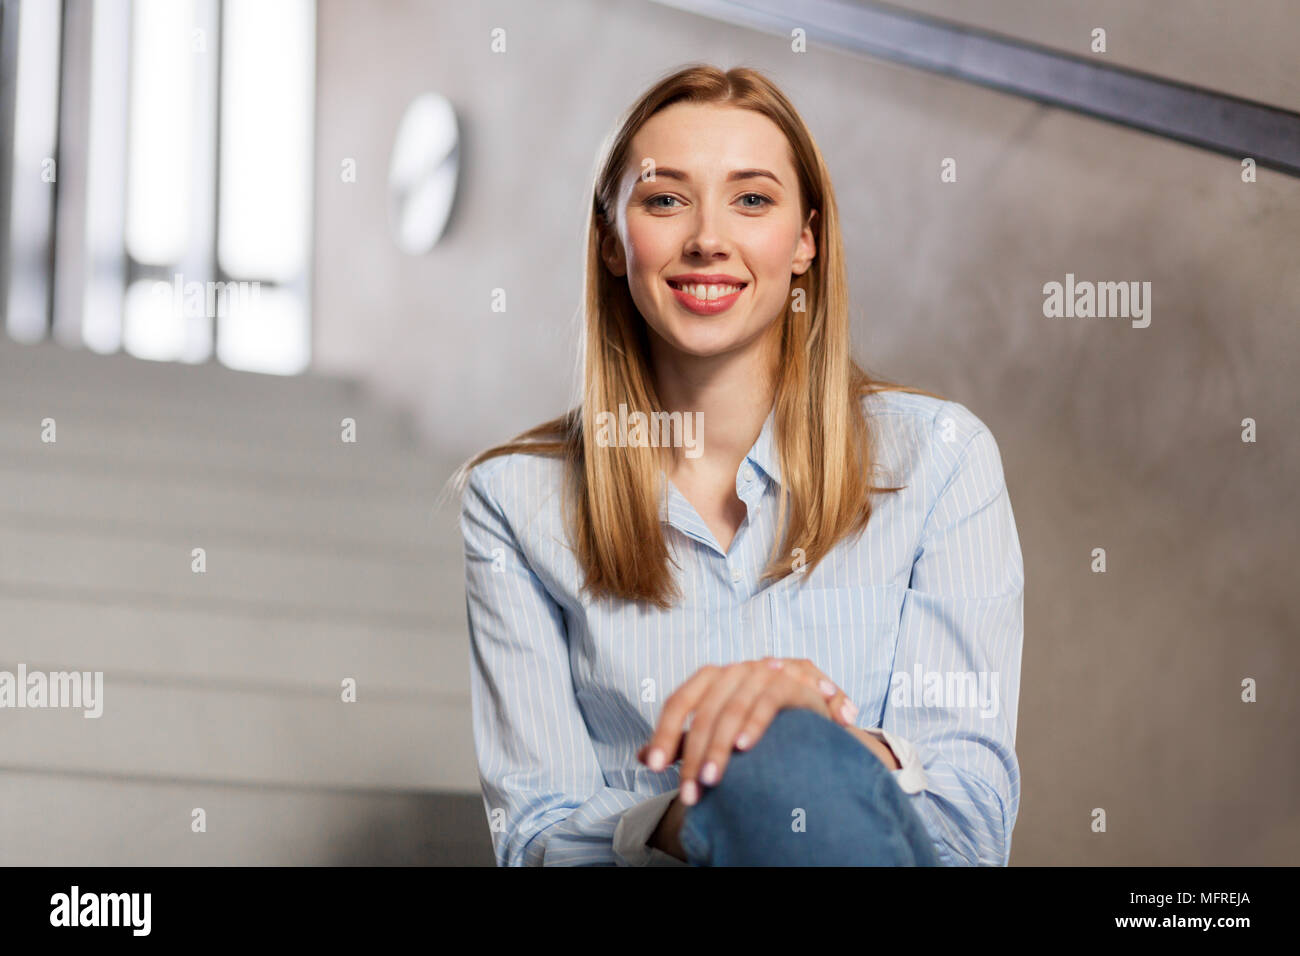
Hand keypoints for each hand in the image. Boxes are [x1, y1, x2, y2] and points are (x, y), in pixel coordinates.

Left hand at [636, 657, 859, 806]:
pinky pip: (767, 702)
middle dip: (692, 756)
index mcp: (710, 679)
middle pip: (703, 713)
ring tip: (710, 780)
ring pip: (731, 710)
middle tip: (688, 793)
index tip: (652, 767)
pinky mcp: (790, 684)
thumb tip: (642, 758)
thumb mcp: (718, 735)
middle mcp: (732, 671)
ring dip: (719, 748)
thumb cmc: (757, 729)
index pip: (678, 703)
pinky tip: (745, 748)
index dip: (663, 734)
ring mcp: (761, 673)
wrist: (811, 722)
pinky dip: (754, 725)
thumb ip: (684, 744)